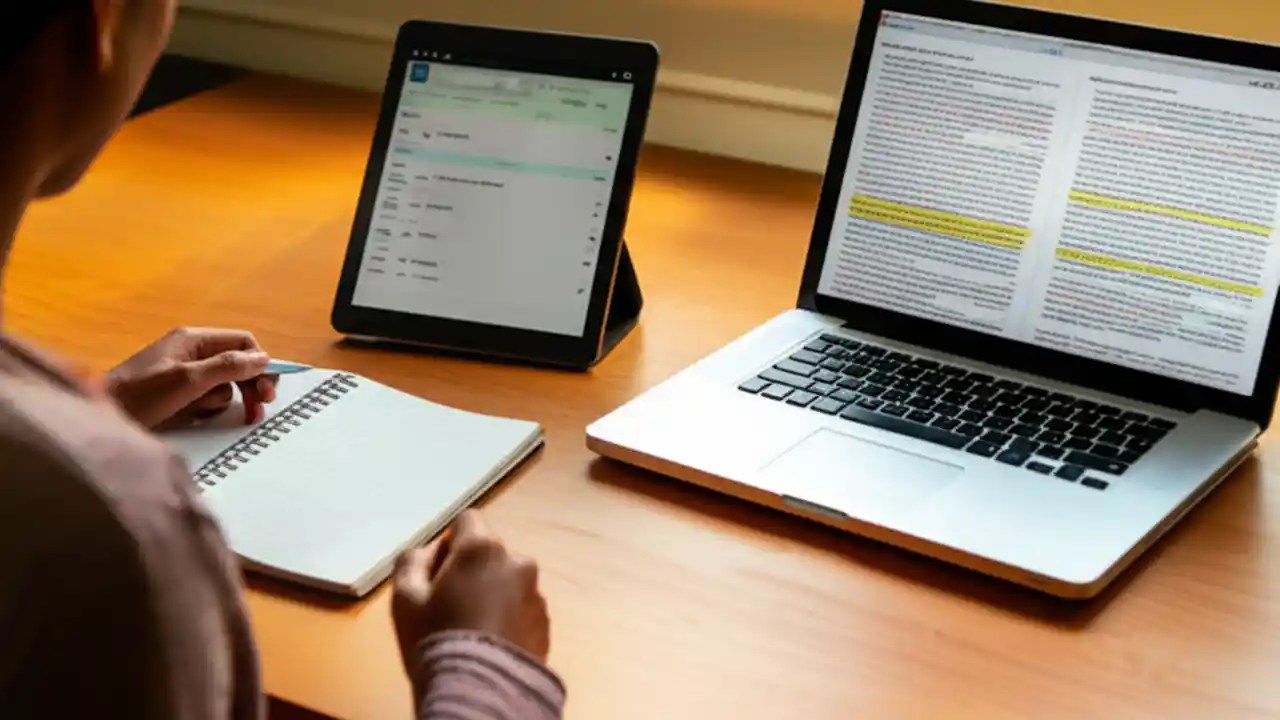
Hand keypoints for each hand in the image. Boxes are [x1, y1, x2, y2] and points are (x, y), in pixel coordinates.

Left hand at [105, 327, 279, 429]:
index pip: (242, 342)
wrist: (101, 416)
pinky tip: (195, 414)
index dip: (260, 364)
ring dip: (225, 399)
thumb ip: (228, 366)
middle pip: (237, 362)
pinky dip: (207, 406)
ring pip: (223, 382)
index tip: (268, 390)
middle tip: (258, 410)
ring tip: (211, 413)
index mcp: (193, 339)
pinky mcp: (177, 391)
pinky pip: (206, 395)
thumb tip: (264, 358)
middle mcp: (191, 350)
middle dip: (250, 385)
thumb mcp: (188, 379)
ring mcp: (183, 370)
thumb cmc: (141, 395)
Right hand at [392, 512, 550, 667]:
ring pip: (508, 581)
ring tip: (473, 629)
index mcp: (482, 548)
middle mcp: (517, 562)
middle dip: (472, 569)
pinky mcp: (546, 623)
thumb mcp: (405, 598)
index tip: (438, 572)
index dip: (450, 543)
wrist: (479, 692)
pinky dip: (508, 617)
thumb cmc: (436, 638)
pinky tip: (491, 642)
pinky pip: (521, 608)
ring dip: (493, 593)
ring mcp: (536, 593)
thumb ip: (412, 561)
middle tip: (451, 604)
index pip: (468, 520)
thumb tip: (429, 549)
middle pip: (490, 552)